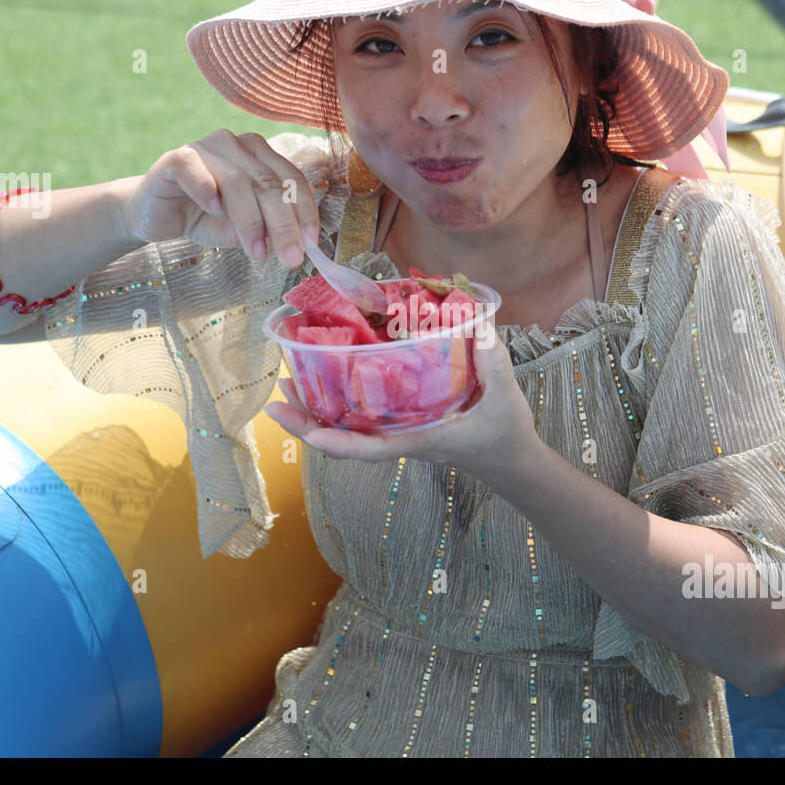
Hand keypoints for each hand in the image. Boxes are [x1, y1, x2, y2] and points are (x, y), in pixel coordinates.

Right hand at [124, 129, 320, 266]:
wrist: (157, 216)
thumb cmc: (204, 218)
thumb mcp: (244, 229)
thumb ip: (268, 229)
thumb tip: (298, 242)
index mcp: (260, 155)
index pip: (291, 179)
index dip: (304, 211)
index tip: (312, 243)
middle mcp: (236, 145)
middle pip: (269, 183)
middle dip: (284, 224)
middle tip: (291, 258)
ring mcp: (206, 147)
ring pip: (238, 179)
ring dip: (250, 220)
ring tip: (256, 252)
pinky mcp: (176, 157)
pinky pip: (194, 168)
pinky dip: (207, 189)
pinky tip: (213, 210)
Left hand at [263, 327, 538, 477]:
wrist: (509, 458)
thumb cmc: (504, 431)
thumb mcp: (504, 396)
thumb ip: (492, 360)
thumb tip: (476, 325)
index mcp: (420, 438)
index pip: (373, 449)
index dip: (339, 445)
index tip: (310, 435)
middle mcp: (401, 438)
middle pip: (344, 441)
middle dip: (307, 425)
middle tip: (275, 403)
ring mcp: (398, 432)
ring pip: (346, 429)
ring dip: (313, 412)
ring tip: (285, 386)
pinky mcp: (401, 423)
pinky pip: (359, 417)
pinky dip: (336, 402)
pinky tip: (323, 379)